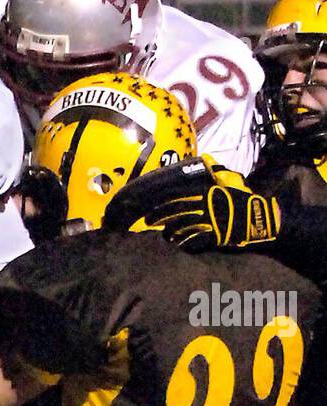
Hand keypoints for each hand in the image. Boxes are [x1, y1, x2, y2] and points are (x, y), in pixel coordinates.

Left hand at [103, 158, 280, 250]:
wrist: (260, 221)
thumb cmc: (243, 200)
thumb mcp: (229, 182)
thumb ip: (213, 175)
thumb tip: (203, 163)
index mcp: (205, 190)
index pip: (174, 193)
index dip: (158, 199)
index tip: (146, 203)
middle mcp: (203, 205)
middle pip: (172, 210)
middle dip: (157, 216)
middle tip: (147, 220)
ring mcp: (206, 221)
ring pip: (178, 227)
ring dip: (167, 231)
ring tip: (162, 233)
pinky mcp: (211, 237)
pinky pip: (189, 241)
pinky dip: (181, 242)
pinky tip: (177, 243)